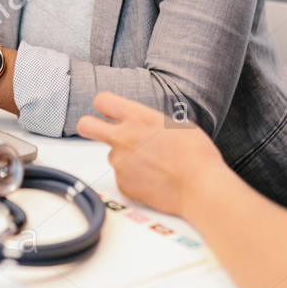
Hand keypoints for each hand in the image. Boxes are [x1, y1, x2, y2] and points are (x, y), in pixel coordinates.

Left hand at [77, 90, 224, 216]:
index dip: (105, 106)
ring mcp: (120, 162)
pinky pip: (122, 176)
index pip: (102, 100)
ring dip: (125, 158)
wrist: (200, 187)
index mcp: (138, 117)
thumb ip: (149, 121)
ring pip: (112, 155)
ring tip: (152, 164)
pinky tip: (153, 179)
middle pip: (86, 125)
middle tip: (100, 131)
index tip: (109, 111)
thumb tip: (141, 124)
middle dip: (90, 126)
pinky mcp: (122, 184)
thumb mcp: (174, 124)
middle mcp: (123, 137)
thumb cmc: (196, 155)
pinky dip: (133, 178)